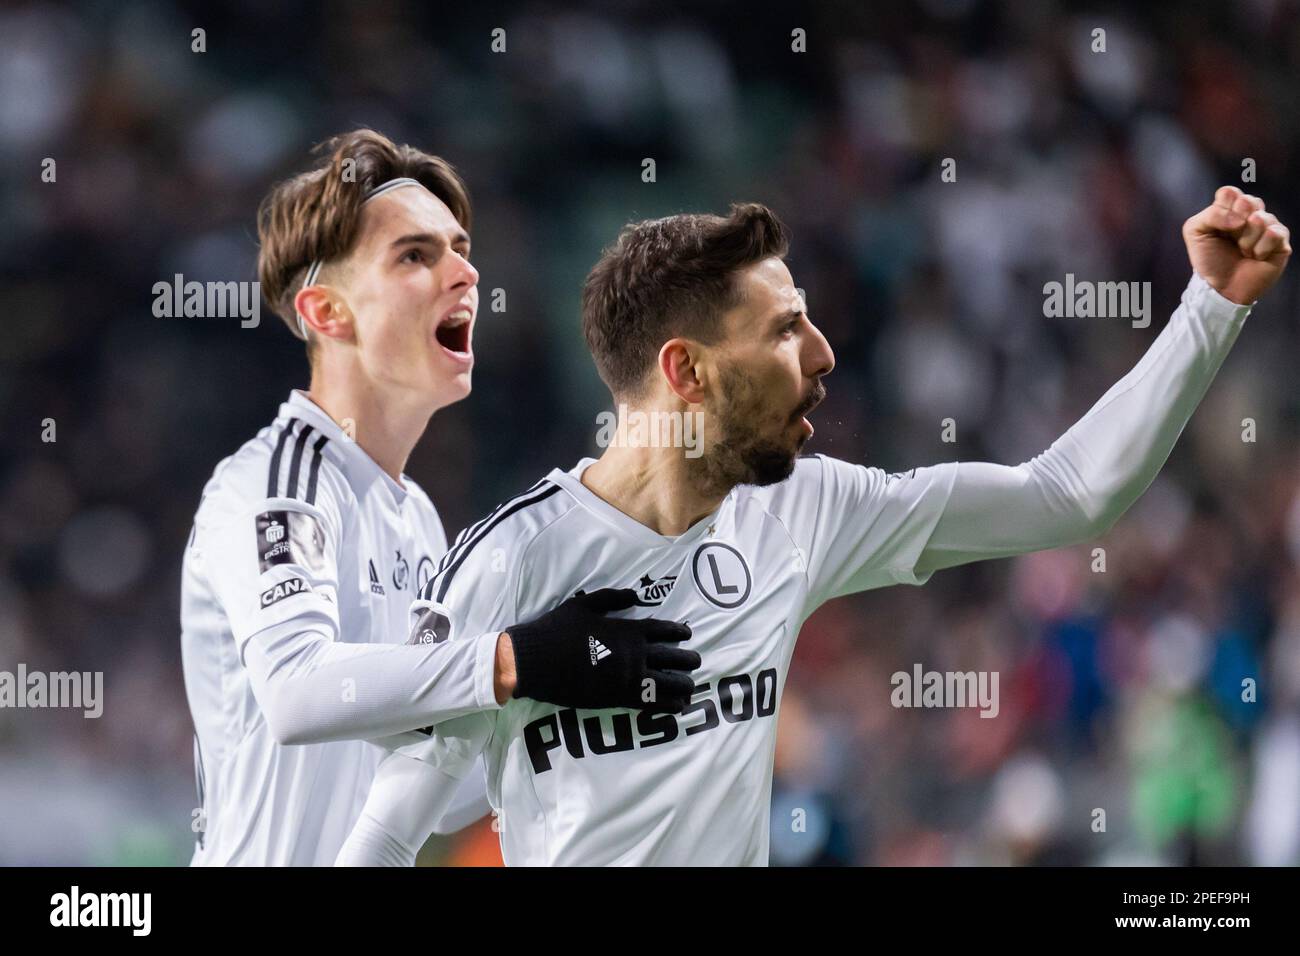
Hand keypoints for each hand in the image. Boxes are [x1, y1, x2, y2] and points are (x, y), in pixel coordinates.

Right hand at [505, 588, 699, 712]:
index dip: (679, 632)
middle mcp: (634, 655)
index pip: (663, 630)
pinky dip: (668, 705)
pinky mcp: (617, 699)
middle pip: (672, 658)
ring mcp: (627, 679)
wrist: (534, 661)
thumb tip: (635, 595)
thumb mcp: (584, 604)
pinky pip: (651, 703)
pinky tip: (678, 706)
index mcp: (627, 630)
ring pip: (667, 683)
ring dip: (683, 684)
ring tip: (690, 686)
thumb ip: (612, 598)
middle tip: (695, 662)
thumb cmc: (557, 629)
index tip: (688, 634)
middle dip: (688, 660)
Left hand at [1183, 186, 1290, 304]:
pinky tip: (1256, 257)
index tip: (1218, 227)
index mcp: (1229, 209)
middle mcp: (1250, 214)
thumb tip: (1241, 218)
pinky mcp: (1281, 241)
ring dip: (1246, 239)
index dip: (1223, 209)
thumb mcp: (1195, 232)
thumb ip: (1210, 214)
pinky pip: (1274, 233)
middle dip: (1235, 223)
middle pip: (1248, 201)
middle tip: (1231, 238)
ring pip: (1261, 217)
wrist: (1220, 288)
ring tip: (1242, 251)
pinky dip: (1260, 248)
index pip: (1230, 192)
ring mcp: (1267, 226)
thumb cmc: (1209, 260)